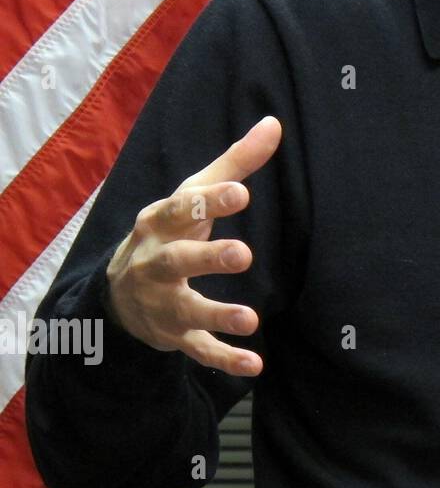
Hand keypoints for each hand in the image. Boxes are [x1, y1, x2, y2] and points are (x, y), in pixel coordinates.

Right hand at [105, 116, 281, 375]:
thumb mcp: (193, 194)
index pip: (181, 209)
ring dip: (218, 314)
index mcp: (159, 223)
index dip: (209, 202)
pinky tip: (254, 364)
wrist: (118, 292)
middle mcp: (154, 263)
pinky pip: (198, 349)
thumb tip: (274, 123)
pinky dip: (224, 358)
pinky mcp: (174, 334)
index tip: (242, 193)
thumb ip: (235, 163)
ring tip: (251, 319)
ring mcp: (162, 302)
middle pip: (178, 260)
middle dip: (208, 256)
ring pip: (186, 309)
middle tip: (244, 254)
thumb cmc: (170, 231)